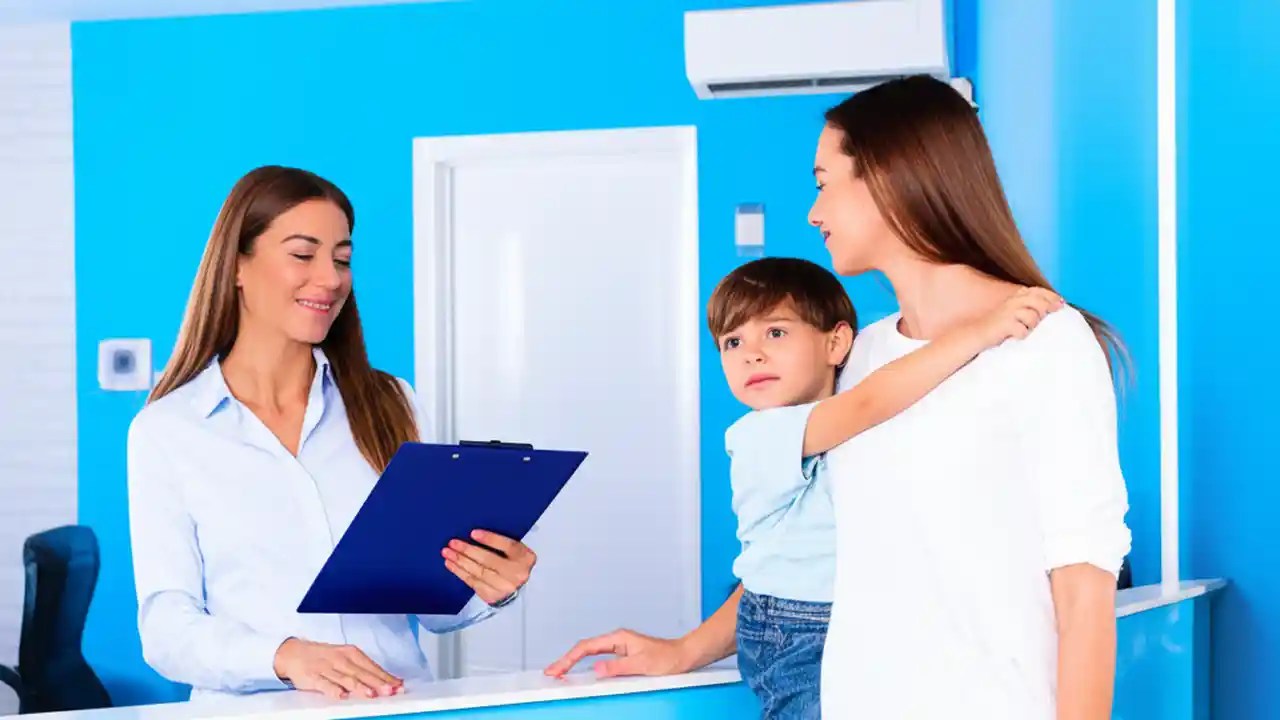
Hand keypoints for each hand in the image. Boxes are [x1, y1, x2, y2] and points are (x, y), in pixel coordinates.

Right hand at [272, 638, 402, 699]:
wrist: (294, 652)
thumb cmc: (325, 657)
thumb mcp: (346, 659)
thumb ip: (364, 670)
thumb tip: (387, 681)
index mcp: (351, 653)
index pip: (372, 667)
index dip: (386, 677)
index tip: (399, 686)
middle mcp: (341, 659)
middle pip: (362, 673)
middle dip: (378, 682)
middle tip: (391, 691)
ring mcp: (327, 668)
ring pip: (346, 678)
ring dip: (359, 687)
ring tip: (371, 694)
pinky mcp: (313, 676)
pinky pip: (324, 684)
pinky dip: (333, 690)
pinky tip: (342, 696)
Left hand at [442, 530, 535, 605]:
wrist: (516, 587)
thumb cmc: (512, 563)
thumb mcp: (514, 550)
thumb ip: (502, 543)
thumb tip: (475, 534)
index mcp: (525, 558)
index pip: (508, 546)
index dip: (490, 539)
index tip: (473, 533)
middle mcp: (517, 575)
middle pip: (489, 560)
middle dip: (468, 551)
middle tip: (453, 543)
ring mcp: (504, 587)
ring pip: (478, 572)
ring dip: (460, 561)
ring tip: (447, 552)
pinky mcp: (492, 596)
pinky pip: (472, 583)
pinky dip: (459, 572)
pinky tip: (451, 564)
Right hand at [543, 629, 692, 678]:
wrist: (682, 656)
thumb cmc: (667, 657)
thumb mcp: (641, 664)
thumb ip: (618, 667)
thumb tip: (597, 669)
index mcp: (619, 638)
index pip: (587, 646)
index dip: (570, 657)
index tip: (558, 668)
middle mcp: (617, 640)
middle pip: (584, 648)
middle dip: (566, 659)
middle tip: (551, 672)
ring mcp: (619, 647)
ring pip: (590, 653)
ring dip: (574, 661)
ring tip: (560, 671)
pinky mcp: (622, 655)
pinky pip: (598, 658)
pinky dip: (586, 664)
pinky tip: (580, 670)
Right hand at [977, 286, 1063, 344]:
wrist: (976, 334)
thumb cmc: (998, 326)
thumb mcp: (1013, 311)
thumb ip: (1028, 306)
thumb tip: (1051, 307)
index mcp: (1015, 297)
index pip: (1037, 291)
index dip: (1050, 296)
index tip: (1060, 303)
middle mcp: (1012, 302)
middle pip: (1037, 301)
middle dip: (1046, 309)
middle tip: (1049, 317)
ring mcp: (1007, 313)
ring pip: (1032, 316)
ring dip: (1033, 325)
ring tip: (1027, 329)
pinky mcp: (1004, 325)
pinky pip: (1022, 330)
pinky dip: (1022, 334)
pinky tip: (1017, 336)